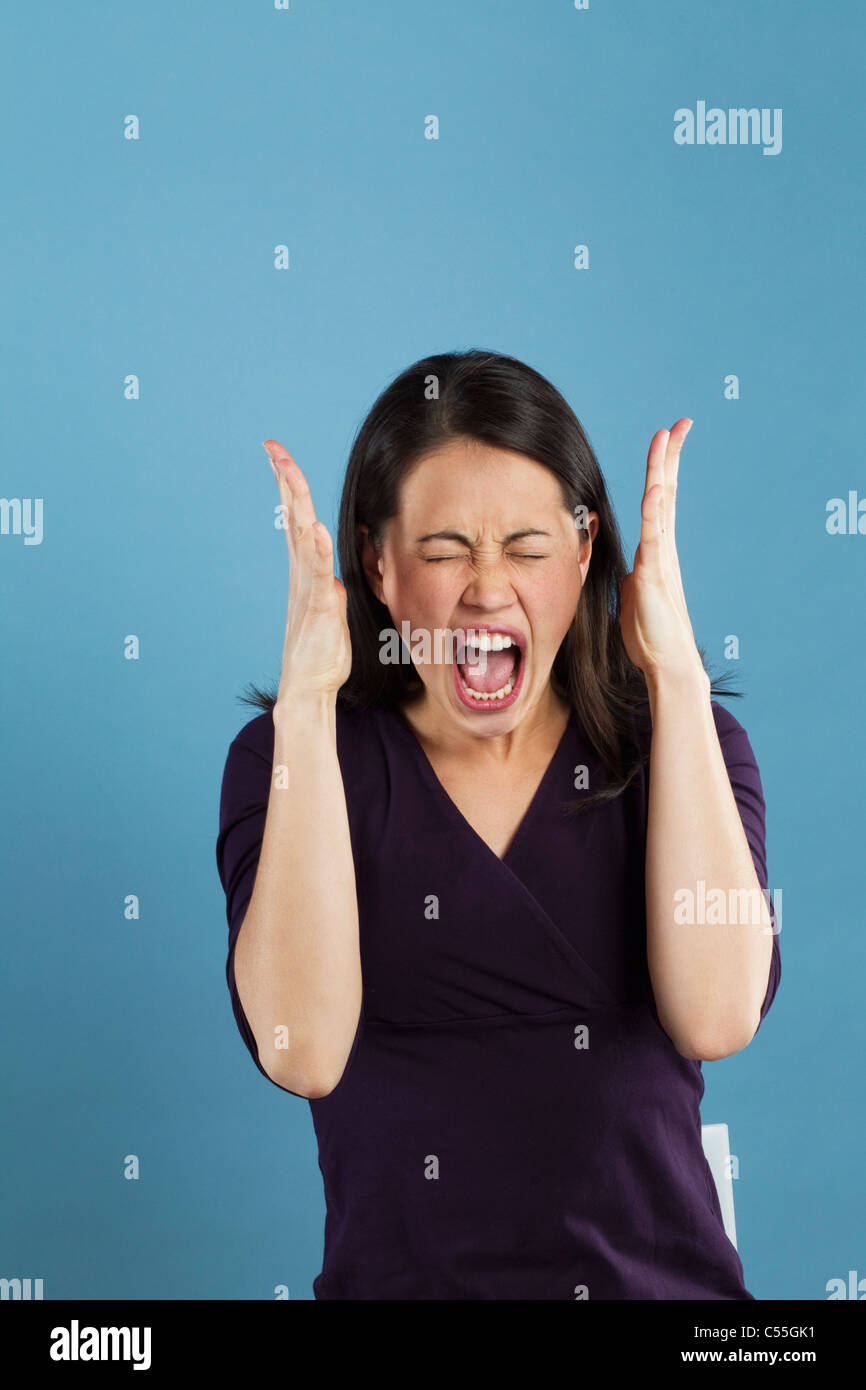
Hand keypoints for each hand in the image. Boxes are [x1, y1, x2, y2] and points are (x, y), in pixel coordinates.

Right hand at [263, 440, 351, 705]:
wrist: (310, 686)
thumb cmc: (321, 653)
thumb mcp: (330, 612)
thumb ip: (328, 591)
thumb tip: (331, 580)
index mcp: (305, 569)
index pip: (296, 518)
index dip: (288, 486)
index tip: (276, 455)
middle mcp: (302, 572)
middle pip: (292, 515)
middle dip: (284, 479)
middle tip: (271, 446)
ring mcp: (308, 586)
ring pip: (300, 535)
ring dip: (296, 502)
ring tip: (287, 470)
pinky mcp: (318, 605)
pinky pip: (316, 571)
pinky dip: (314, 548)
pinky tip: (311, 526)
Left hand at [619, 419, 703, 681]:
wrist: (666, 662)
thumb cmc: (650, 635)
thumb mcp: (635, 596)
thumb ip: (633, 577)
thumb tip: (629, 571)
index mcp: (656, 550)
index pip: (658, 501)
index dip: (662, 469)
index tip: (667, 439)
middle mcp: (662, 548)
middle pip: (665, 492)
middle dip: (670, 456)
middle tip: (680, 423)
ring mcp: (660, 559)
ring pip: (660, 506)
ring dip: (662, 470)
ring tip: (666, 438)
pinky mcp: (654, 575)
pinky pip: (654, 537)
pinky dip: (654, 510)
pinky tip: (656, 487)